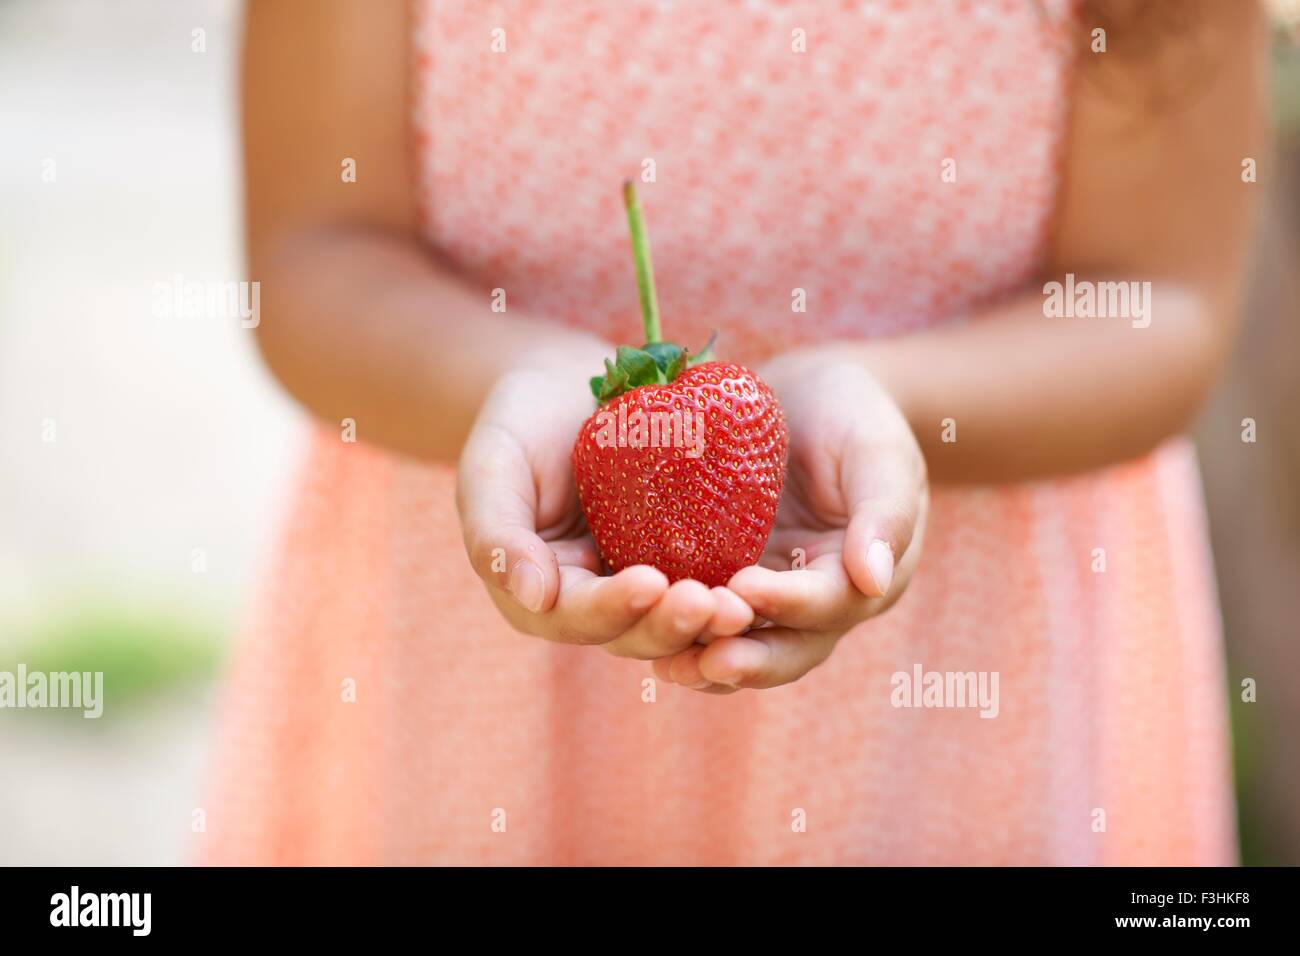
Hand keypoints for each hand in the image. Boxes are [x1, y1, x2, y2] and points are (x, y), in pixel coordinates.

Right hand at [457, 356, 753, 658]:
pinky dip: (736, 588)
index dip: (612, 608)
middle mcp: (596, 602)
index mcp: (542, 594)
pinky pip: (713, 580)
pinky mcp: (687, 556)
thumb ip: (496, 533)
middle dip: (673, 625)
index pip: (575, 617)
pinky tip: (765, 580)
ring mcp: (645, 582)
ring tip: (746, 604)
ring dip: (712, 622)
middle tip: (716, 605)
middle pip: (636, 634)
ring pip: (680, 622)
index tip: (650, 582)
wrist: (571, 385)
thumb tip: (535, 597)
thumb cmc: (520, 423)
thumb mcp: (492, 468)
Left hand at [652, 351, 927, 691]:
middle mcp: (814, 602)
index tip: (747, 588)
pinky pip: (700, 618)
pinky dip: (675, 632)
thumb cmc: (853, 415)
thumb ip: (884, 513)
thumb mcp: (879, 452)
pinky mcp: (720, 579)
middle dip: (750, 659)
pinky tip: (637, 632)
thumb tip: (874, 581)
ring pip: (741, 647)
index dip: (791, 602)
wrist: (805, 395)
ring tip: (669, 667)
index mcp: (862, 577)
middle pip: (787, 649)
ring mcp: (765, 596)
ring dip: (706, 662)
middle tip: (709, 661)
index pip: (831, 603)